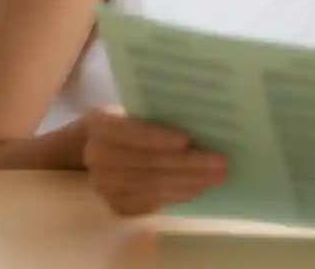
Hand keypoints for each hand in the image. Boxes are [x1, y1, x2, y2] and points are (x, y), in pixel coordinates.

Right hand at [79, 107, 227, 216]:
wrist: (103, 149)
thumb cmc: (131, 123)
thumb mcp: (139, 109)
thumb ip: (160, 113)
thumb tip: (203, 119)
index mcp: (99, 124)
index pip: (126, 131)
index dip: (155, 137)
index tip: (186, 140)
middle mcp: (95, 156)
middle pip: (144, 163)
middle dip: (186, 164)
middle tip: (219, 162)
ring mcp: (103, 185)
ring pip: (150, 185)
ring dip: (187, 182)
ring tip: (216, 177)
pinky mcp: (116, 205)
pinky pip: (150, 203)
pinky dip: (176, 195)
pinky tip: (197, 188)